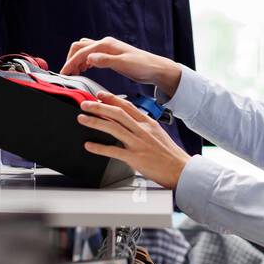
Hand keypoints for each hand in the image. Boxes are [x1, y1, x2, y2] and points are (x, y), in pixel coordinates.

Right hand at [61, 36, 181, 98]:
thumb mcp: (124, 64)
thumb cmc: (142, 66)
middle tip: (67, 74)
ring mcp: (107, 49)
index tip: (64, 73)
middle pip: (79, 47)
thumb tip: (89, 58)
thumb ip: (106, 61)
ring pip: (84, 50)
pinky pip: (91, 55)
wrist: (155, 68)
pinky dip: (84, 61)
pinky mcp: (110, 55)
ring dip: (76, 60)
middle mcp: (105, 44)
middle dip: (70, 59)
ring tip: (74, 73)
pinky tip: (84, 69)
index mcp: (106, 45)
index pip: (82, 52)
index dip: (70, 63)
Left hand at [77, 91, 191, 187]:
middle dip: (98, 106)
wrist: (181, 169)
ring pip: (113, 128)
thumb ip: (143, 127)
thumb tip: (128, 123)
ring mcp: (138, 143)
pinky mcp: (135, 158)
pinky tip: (89, 145)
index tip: (99, 94)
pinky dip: (99, 147)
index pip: (127, 106)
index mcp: (148, 123)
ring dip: (95, 122)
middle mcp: (142, 130)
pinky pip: (113, 150)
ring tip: (82, 119)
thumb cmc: (170, 154)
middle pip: (117, 113)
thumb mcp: (157, 134)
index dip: (111, 98)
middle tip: (85, 104)